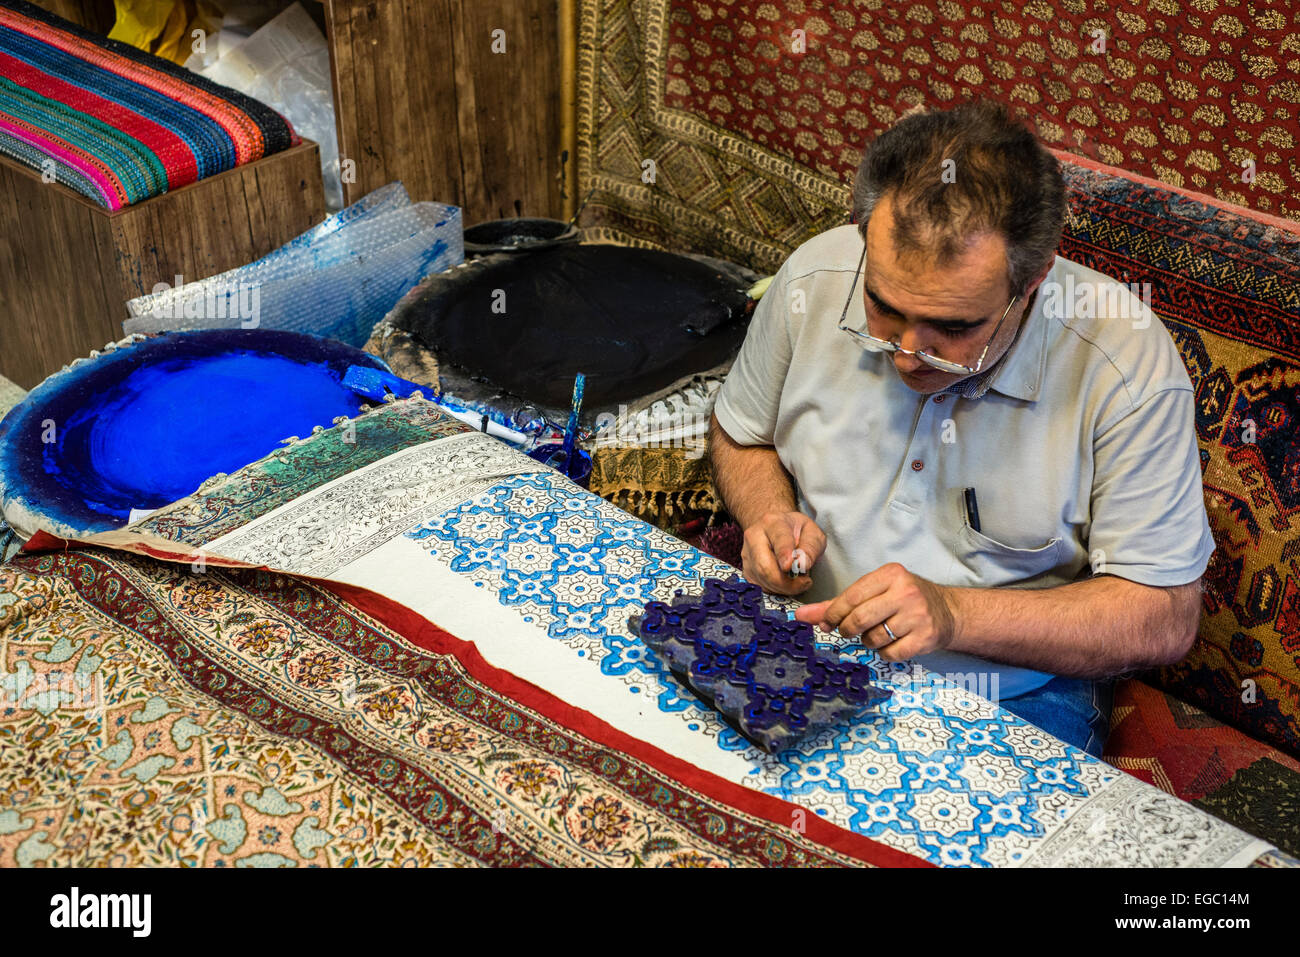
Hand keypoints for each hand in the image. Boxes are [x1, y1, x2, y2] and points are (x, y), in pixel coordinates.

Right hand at [741, 511, 826, 594]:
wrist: (774, 527)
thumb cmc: (795, 530)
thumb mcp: (812, 532)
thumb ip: (811, 548)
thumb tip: (802, 565)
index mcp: (773, 523)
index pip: (779, 541)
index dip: (784, 555)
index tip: (791, 566)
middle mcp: (755, 537)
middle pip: (764, 566)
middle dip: (786, 583)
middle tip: (804, 583)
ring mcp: (747, 554)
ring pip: (762, 579)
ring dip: (783, 588)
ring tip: (797, 582)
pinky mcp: (746, 569)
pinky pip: (759, 586)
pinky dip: (775, 589)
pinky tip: (785, 583)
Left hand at [794, 562, 959, 659]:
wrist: (948, 612)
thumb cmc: (903, 599)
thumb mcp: (875, 591)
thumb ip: (838, 603)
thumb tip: (801, 616)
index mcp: (891, 574)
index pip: (851, 596)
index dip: (833, 613)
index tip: (826, 623)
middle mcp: (906, 592)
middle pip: (860, 619)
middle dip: (847, 629)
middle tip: (848, 631)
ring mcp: (918, 616)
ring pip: (874, 638)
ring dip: (868, 641)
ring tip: (877, 633)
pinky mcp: (925, 638)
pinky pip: (891, 653)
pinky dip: (885, 653)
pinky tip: (893, 642)